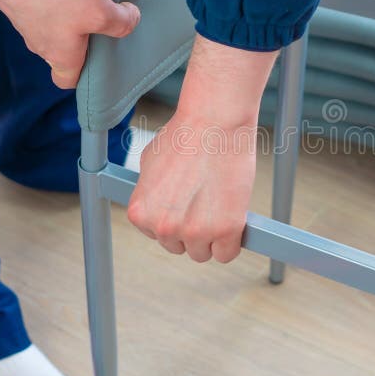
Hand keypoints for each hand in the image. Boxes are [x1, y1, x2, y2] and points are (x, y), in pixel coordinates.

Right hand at [0, 0, 139, 87]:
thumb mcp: (100, 10)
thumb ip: (121, 21)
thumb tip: (132, 18)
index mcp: (61, 56)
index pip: (68, 80)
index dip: (84, 76)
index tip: (101, 61)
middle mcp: (41, 43)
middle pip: (65, 50)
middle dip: (86, 39)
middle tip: (104, 22)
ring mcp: (28, 20)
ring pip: (55, 25)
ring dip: (72, 14)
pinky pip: (45, 3)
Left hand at [127, 35, 277, 262]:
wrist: (215, 121)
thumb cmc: (186, 135)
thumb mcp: (149, 164)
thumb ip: (150, 193)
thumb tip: (156, 205)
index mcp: (141, 213)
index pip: (157, 236)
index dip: (175, 219)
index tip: (186, 204)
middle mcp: (164, 227)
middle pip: (180, 247)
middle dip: (193, 228)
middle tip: (205, 202)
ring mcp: (195, 231)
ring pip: (204, 253)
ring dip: (212, 235)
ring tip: (218, 205)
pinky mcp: (226, 230)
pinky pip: (227, 254)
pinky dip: (232, 241)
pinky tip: (233, 218)